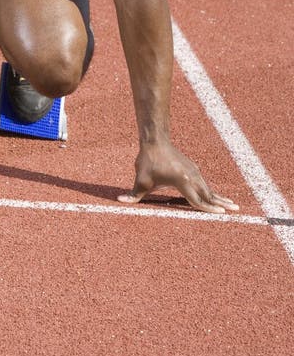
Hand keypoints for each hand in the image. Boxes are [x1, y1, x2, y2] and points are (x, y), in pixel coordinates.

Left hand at [117, 138, 238, 213]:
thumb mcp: (140, 180)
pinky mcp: (192, 167)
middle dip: (222, 203)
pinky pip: (204, 182)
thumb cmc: (148, 161)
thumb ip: (133, 195)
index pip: (197, 200)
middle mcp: (192, 176)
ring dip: (219, 197)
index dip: (209, 209)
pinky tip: (215, 195)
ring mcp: (193, 171)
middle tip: (236, 210)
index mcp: (182, 181)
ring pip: (208, 188)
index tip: (221, 215)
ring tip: (231, 205)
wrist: (155, 140)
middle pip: (209, 194)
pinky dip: (211, 190)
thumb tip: (119, 202)